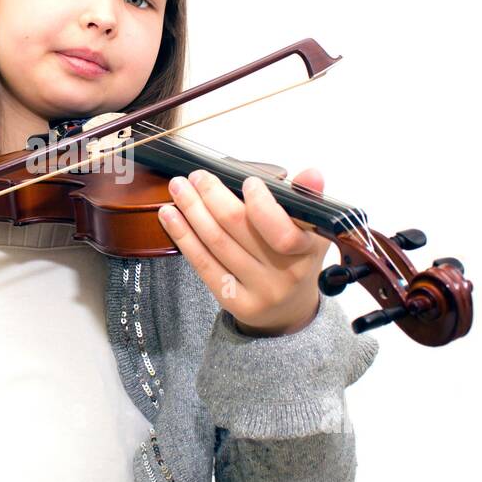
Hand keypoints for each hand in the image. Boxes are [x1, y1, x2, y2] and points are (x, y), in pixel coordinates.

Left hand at [157, 168, 332, 336]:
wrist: (289, 309)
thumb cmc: (296, 258)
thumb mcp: (311, 228)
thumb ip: (307, 198)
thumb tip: (312, 172)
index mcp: (307, 251)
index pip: (283, 232)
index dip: (261, 205)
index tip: (247, 181)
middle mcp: (285, 274)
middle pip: (238, 229)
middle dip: (212, 195)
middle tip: (198, 176)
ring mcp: (259, 292)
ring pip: (216, 243)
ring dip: (192, 210)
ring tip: (178, 188)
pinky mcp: (235, 303)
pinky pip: (203, 264)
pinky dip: (183, 235)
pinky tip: (169, 216)